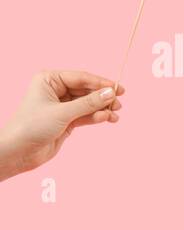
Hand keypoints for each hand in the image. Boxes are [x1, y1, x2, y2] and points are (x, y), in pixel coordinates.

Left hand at [0, 71, 123, 179]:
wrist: (19, 151)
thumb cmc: (32, 126)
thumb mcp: (63, 113)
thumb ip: (89, 103)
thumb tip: (111, 93)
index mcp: (49, 80)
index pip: (81, 78)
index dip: (100, 83)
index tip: (119, 88)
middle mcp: (56, 90)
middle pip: (86, 90)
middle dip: (103, 97)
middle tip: (118, 104)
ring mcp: (62, 106)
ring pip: (88, 104)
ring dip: (102, 109)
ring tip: (115, 115)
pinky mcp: (66, 120)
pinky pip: (86, 115)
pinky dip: (96, 117)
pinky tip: (106, 119)